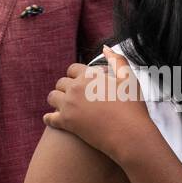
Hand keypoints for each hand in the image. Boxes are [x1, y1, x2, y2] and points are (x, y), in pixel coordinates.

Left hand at [44, 45, 154, 162]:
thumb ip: (117, 61)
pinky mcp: (66, 123)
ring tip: (61, 105)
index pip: (72, 69)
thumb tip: (106, 48)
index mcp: (89, 76)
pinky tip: (51, 119)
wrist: (129, 134)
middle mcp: (76, 88)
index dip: (75, 75)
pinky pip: (49, 118)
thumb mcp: (128, 79)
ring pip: (52, 97)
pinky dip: (49, 118)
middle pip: (61, 83)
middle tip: (71, 95)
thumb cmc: (132, 107)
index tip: (78, 81)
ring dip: (56, 100)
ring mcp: (69, 105)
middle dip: (65, 87)